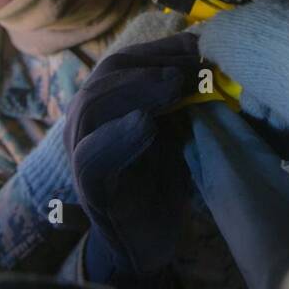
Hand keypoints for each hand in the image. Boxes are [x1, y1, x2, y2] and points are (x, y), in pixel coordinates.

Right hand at [64, 31, 200, 278]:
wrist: (149, 240)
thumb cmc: (163, 177)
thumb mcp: (176, 127)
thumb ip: (182, 94)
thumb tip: (206, 48)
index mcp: (106, 102)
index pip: (126, 61)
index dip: (161, 50)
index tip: (200, 48)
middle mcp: (86, 121)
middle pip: (107, 75)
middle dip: (151, 66)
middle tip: (191, 67)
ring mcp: (81, 152)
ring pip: (94, 107)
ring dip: (136, 91)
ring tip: (172, 86)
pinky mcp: (88, 187)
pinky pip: (93, 156)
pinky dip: (119, 136)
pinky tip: (146, 125)